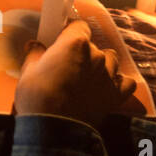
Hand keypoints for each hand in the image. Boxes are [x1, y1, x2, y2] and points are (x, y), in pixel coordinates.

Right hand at [14, 19, 136, 128]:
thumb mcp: (29, 70)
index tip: (63, 39)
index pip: (79, 25)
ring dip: (102, 65)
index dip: (71, 32)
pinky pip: (126, 83)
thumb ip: (35, 54)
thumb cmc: (38, 96)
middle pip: (94, 45)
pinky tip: (108, 87)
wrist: (54, 129)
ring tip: (89, 76)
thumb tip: (35, 46)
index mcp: (75, 43)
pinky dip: (119, 83)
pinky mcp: (116, 96)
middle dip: (83, 52)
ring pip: (112, 60)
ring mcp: (109, 75)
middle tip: (70, 65)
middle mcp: (96, 55)